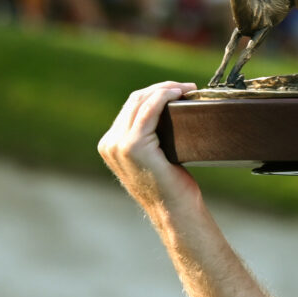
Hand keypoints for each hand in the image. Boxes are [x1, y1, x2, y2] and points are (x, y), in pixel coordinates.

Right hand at [97, 81, 201, 218]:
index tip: (180, 90)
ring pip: (140, 101)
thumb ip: (150, 138)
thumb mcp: (154, 157)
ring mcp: (118, 145)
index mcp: (110, 144)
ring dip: (165, 89)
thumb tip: (172, 111)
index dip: (155, 92)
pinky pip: (148, 110)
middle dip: (162, 88)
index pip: (131, 106)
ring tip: (188, 89)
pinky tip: (178, 94)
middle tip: (188, 87)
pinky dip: (163, 97)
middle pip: (135, 99)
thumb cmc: (171, 185)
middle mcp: (109, 143)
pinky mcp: (133, 146)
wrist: (174, 209)